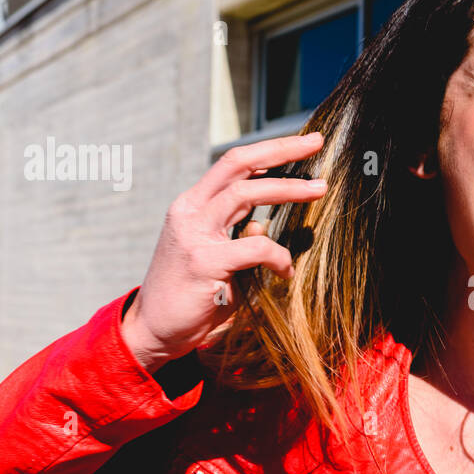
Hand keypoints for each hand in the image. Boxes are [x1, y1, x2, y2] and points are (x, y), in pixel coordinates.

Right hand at [121, 134, 327, 372]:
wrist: (154, 331)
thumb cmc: (191, 295)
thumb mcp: (217, 257)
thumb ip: (237, 236)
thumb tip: (264, 222)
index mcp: (193, 206)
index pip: (234, 165)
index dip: (270, 150)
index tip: (304, 144)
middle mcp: (190, 211)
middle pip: (238, 164)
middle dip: (281, 150)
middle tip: (316, 143)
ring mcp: (194, 234)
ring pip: (246, 193)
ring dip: (288, 189)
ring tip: (319, 190)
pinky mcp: (204, 261)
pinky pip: (255, 247)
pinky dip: (278, 256)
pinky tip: (286, 272)